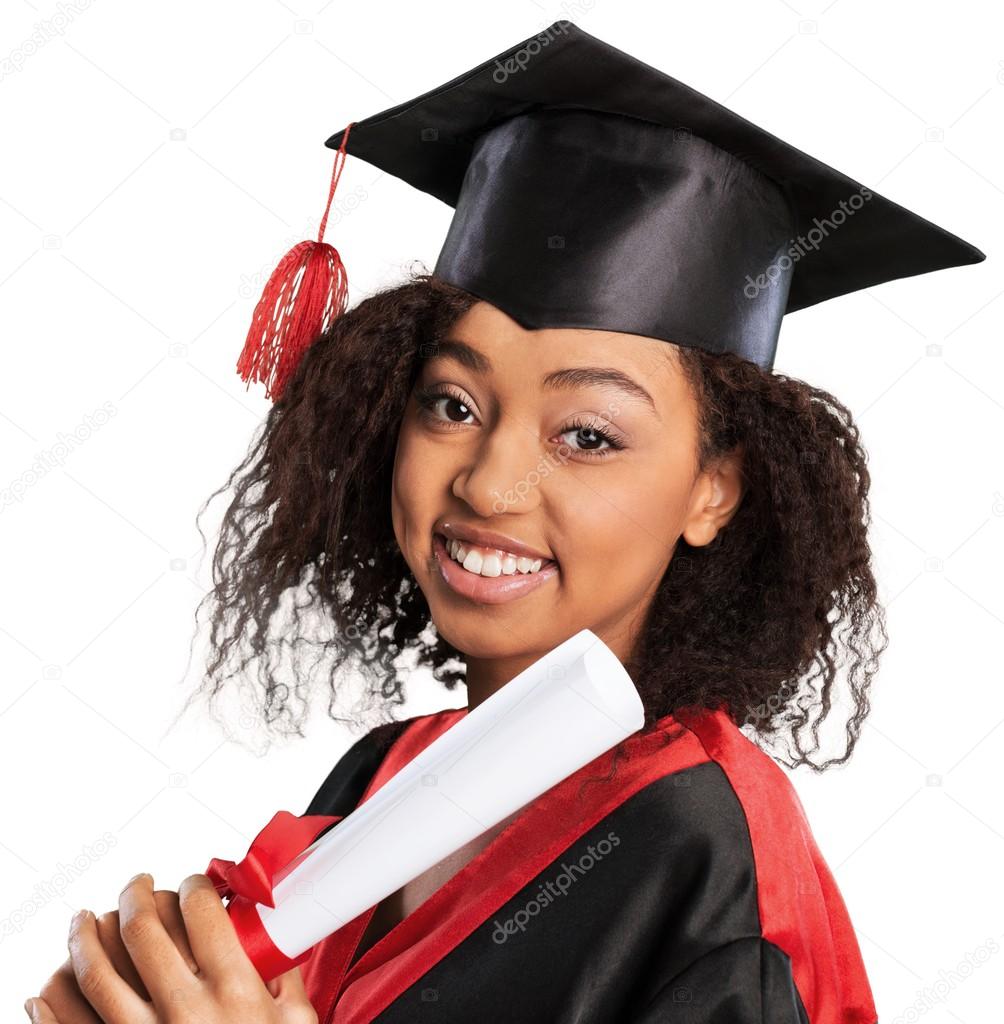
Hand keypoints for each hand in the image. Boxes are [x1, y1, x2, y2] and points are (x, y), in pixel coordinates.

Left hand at [25, 872, 316, 1023]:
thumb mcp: (295, 1020)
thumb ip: (284, 975)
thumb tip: (270, 936)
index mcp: (233, 988)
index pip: (199, 911)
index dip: (193, 885)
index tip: (192, 885)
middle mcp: (184, 1010)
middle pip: (141, 929)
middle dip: (136, 893)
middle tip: (139, 884)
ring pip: (95, 972)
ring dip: (84, 935)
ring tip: (87, 918)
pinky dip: (51, 1002)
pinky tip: (50, 983)